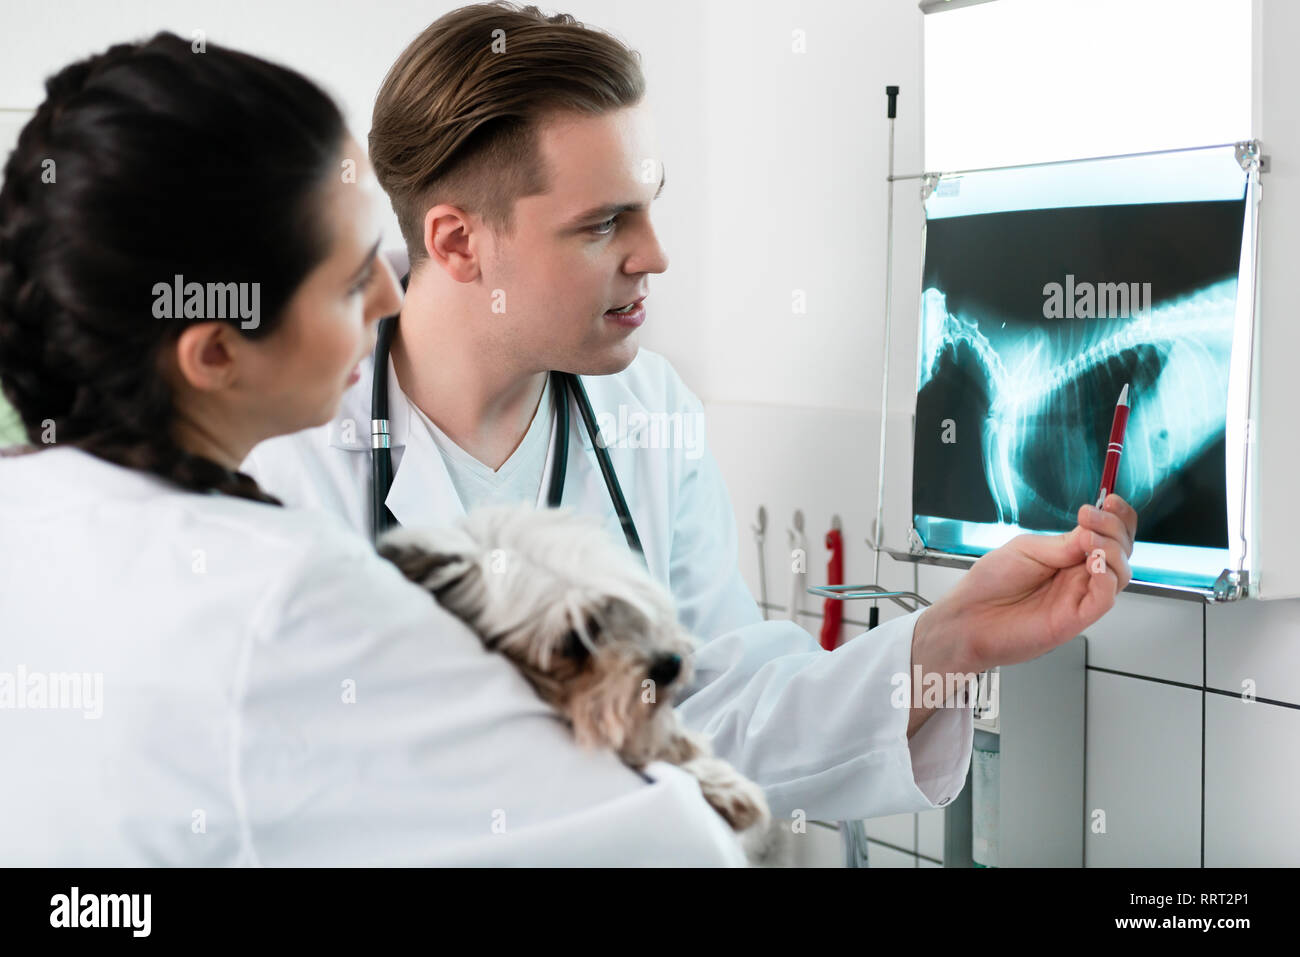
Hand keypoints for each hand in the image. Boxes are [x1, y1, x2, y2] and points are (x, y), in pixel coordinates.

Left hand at [915, 494, 1137, 675]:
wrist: (968, 618)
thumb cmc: (989, 584)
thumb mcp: (1025, 549)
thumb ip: (1063, 543)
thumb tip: (1094, 532)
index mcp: (1068, 555)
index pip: (1107, 534)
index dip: (1116, 517)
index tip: (1110, 500)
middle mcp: (1078, 576)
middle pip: (1120, 550)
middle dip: (1114, 528)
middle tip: (1091, 516)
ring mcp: (1079, 597)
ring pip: (1120, 573)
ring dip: (1112, 550)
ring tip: (1089, 540)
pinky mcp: (1076, 619)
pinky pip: (1105, 598)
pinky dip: (1106, 578)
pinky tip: (1093, 564)